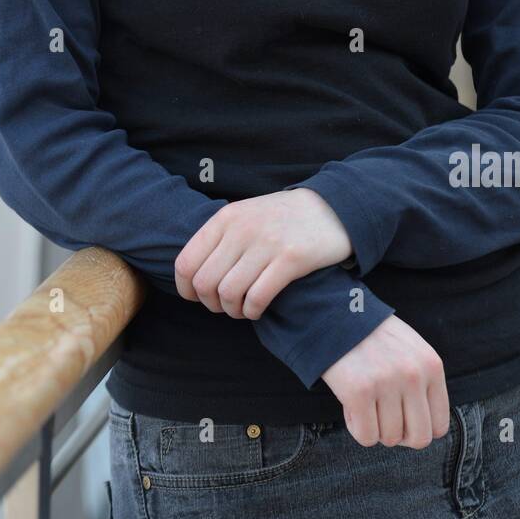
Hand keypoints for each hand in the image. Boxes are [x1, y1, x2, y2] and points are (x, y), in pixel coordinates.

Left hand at [174, 187, 352, 318]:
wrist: (333, 207)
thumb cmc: (284, 218)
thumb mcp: (246, 215)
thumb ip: (220, 238)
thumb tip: (192, 274)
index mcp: (226, 218)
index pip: (186, 262)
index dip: (186, 289)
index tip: (197, 298)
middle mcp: (242, 229)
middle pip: (205, 282)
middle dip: (211, 304)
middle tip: (224, 306)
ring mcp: (267, 243)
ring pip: (229, 293)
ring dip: (232, 311)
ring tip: (242, 309)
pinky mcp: (291, 259)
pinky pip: (257, 297)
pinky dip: (252, 311)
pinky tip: (258, 310)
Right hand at [322, 314, 449, 448]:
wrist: (334, 314)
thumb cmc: (372, 336)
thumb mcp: (410, 349)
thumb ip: (424, 381)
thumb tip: (428, 427)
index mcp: (431, 365)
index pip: (439, 425)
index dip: (418, 429)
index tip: (401, 419)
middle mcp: (413, 374)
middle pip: (419, 438)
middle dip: (399, 436)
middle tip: (382, 417)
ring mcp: (387, 382)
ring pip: (389, 438)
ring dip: (374, 427)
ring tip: (364, 402)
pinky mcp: (359, 391)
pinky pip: (365, 436)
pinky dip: (356, 427)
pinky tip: (350, 405)